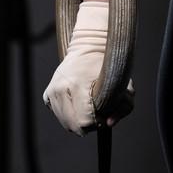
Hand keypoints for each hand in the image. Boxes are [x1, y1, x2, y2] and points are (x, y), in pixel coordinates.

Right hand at [43, 1, 134, 134]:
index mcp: (76, 85)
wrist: (89, 46)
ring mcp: (52, 92)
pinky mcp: (48, 94)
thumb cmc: (108, 64)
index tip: (105, 114)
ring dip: (79, 120)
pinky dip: (70, 114)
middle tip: (99, 112)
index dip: (97, 122)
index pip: (84, 121)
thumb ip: (122, 107)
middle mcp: (60, 89)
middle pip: (73, 126)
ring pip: (66, 123)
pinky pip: (60, 115)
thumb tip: (109, 124)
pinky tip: (79, 102)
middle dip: (89, 124)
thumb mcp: (124, 84)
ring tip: (90, 105)